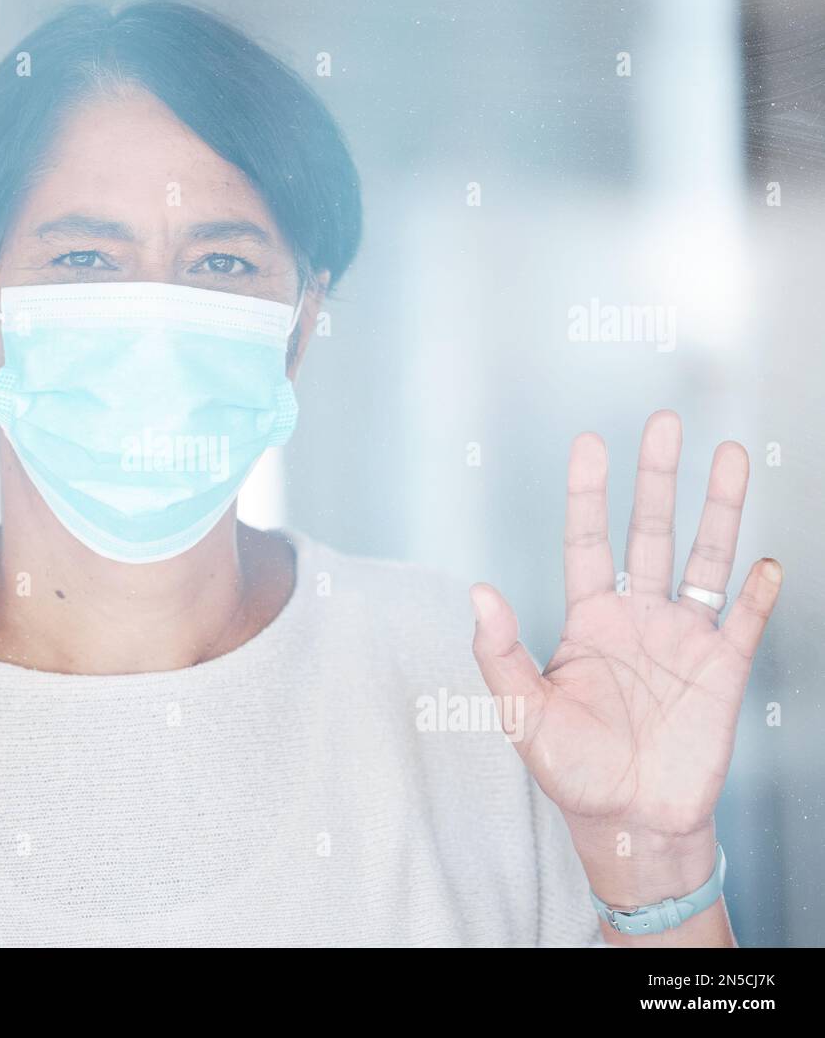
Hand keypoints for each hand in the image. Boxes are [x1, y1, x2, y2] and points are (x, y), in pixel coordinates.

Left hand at [469, 411, 780, 904]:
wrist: (629, 821)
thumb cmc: (571, 769)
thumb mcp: (522, 713)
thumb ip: (499, 654)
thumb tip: (479, 592)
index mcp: (588, 619)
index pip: (588, 540)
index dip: (589, 493)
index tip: (590, 442)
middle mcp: (637, 616)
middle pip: (650, 532)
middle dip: (657, 478)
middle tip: (665, 422)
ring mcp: (683, 639)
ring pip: (705, 560)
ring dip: (718, 511)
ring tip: (728, 457)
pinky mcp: (723, 670)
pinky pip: (747, 622)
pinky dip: (759, 592)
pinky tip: (765, 561)